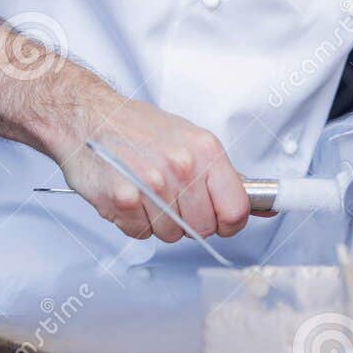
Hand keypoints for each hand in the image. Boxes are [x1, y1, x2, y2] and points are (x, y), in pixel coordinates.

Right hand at [55, 97, 250, 243]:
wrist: (88, 116)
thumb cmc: (137, 128)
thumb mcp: (191, 140)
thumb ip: (227, 176)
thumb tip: (264, 204)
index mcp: (205, 150)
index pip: (237, 209)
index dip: (228, 221)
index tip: (219, 218)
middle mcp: (181, 166)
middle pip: (204, 228)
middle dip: (189, 221)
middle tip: (171, 198)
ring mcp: (152, 184)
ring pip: (171, 235)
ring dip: (158, 221)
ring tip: (145, 192)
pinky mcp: (123, 199)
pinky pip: (140, 233)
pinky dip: (133, 221)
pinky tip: (128, 196)